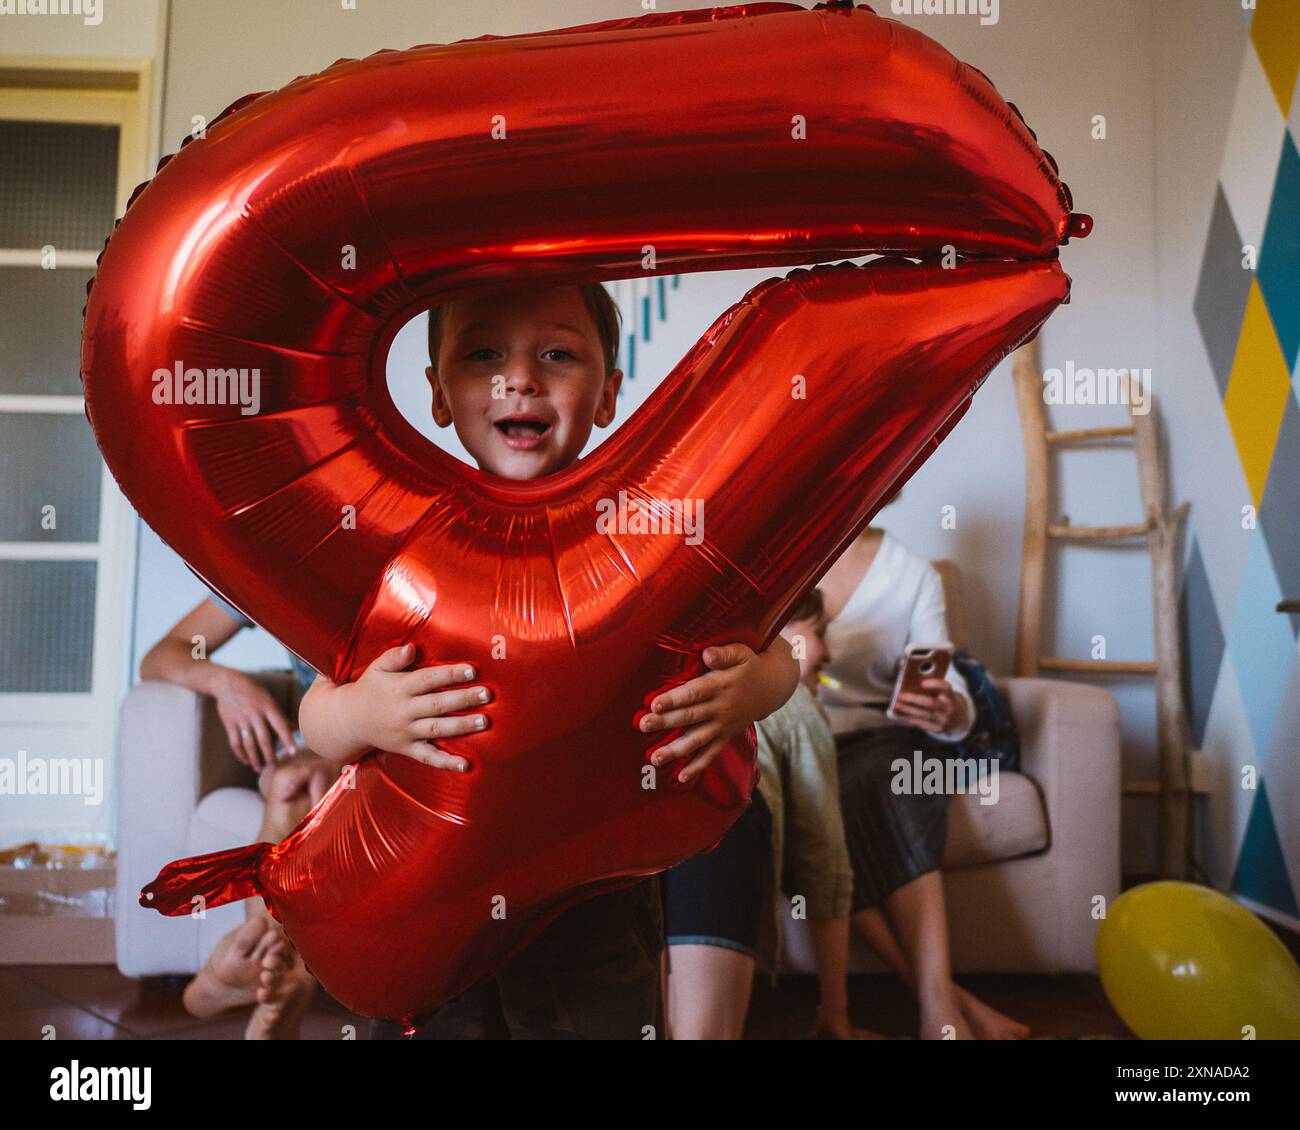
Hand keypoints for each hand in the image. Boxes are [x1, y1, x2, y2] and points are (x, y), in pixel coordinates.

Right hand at [212, 668, 297, 771]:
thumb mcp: (268, 700)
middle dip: (270, 754)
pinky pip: (235, 742)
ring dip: (254, 758)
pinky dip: (240, 754)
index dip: (287, 739)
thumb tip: (295, 729)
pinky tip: (246, 761)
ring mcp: (241, 719)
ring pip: (249, 743)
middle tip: (274, 766)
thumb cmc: (253, 693)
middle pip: (264, 738)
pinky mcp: (229, 723)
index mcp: (268, 707)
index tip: (293, 752)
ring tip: (259, 768)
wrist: (228, 684)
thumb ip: (280, 716)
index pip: (280, 725)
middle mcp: (255, 713)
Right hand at [335, 644, 491, 769]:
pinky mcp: (406, 749)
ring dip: (461, 726)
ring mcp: (406, 732)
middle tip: (486, 694)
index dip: (450, 675)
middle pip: (437, 704)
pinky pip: (428, 757)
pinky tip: (465, 765)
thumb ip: (394, 657)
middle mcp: (404, 711)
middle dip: (463, 699)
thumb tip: (411, 647)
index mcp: (400, 688)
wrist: (348, 721)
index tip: (471, 671)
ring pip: (437, 729)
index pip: (428, 679)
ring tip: (484, 721)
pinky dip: (446, 762)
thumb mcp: (377, 669)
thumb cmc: (370, 689)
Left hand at [637, 640, 794, 784]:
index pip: (694, 693)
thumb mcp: (741, 653)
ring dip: (676, 750)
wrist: (771, 687)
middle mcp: (720, 708)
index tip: (655, 704)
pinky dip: (697, 766)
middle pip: (690, 716)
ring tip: (655, 758)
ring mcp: (723, 725)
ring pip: (697, 740)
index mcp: (720, 686)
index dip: (675, 699)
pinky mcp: (725, 737)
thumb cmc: (749, 666)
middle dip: (665, 722)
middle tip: (643, 725)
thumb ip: (723, 654)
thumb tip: (706, 654)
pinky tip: (681, 777)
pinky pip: (711, 754)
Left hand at [892, 676, 967, 734]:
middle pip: (931, 703)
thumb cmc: (944, 700)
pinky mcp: (939, 729)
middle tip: (901, 695)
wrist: (958, 718)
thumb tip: (910, 683)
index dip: (935, 684)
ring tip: (897, 704)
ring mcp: (945, 720)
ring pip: (924, 714)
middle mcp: (950, 708)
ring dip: (908, 709)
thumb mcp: (944, 693)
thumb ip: (933, 688)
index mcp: (952, 696)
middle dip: (914, 699)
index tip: (922, 682)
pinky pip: (922, 724)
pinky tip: (902, 714)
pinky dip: (911, 718)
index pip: (946, 688)